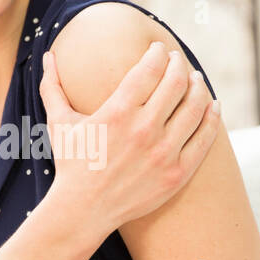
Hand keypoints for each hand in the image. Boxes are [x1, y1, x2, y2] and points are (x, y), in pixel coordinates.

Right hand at [39, 40, 221, 234]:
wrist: (84, 210)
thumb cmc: (72, 164)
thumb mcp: (59, 123)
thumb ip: (53, 86)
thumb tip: (47, 55)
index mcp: (117, 112)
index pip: (150, 68)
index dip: (157, 53)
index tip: (157, 49)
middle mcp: (143, 130)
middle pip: (176, 82)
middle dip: (178, 64)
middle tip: (177, 61)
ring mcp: (163, 153)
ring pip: (195, 106)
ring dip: (199, 87)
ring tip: (196, 79)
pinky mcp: (177, 173)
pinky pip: (204, 138)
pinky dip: (212, 117)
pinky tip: (212, 106)